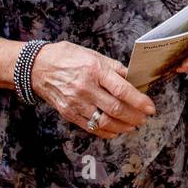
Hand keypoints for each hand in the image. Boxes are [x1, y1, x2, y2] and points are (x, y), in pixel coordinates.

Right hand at [30, 41, 155, 139]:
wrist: (37, 67)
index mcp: (96, 70)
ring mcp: (75, 102)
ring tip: (133, 126)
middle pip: (115, 108)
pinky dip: (105, 131)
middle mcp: (86, 88)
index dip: (139, 101)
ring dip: (122, 126)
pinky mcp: (67, 112)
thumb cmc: (68, 57)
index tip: (151, 108)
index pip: (122, 89)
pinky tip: (116, 131)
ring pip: (103, 121)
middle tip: (144, 118)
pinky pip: (89, 127)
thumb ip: (115, 69)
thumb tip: (134, 79)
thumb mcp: (95, 55)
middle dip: (134, 116)